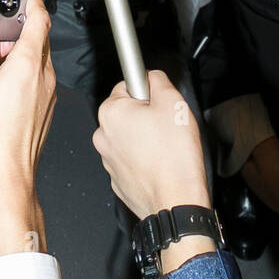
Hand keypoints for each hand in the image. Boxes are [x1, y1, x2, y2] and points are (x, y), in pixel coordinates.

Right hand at [0, 0, 55, 260]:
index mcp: (29, 65)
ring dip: (15, 51)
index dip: (29, 0)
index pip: (39, 19)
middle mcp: (45, 77)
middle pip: (37, 37)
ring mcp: (47, 96)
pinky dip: (19, 71)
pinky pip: (35, 79)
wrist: (5, 183)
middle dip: (15, 27)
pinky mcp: (43, 111)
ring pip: (36, 59)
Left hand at [93, 72, 214, 267]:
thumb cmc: (174, 156)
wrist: (176, 202)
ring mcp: (108, 160)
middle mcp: (103, 135)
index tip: (160, 105)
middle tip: (167, 128)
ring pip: (128, 137)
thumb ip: (158, 80)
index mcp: (111, 112)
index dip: (149, 94)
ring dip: (144, 138)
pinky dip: (143, 159)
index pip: (127, 86)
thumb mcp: (173, 102)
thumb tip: (150, 76)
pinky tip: (159, 165)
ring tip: (165, 149)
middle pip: (126, 113)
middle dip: (145, 116)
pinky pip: (130, 159)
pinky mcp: (117, 180)